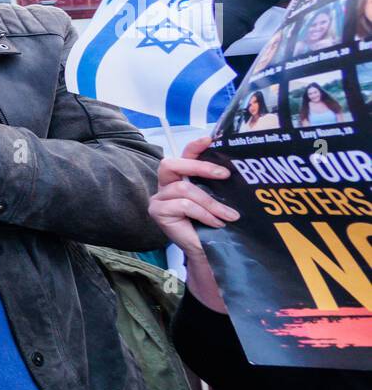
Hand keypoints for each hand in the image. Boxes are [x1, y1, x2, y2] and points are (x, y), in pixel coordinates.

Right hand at [148, 137, 237, 310]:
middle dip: (199, 167)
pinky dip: (204, 213)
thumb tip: (234, 167)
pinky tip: (216, 223)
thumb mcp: (217, 198)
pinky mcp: (157, 212)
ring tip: (229, 215)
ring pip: (184, 190)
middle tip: (224, 175)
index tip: (210, 139)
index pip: (183, 156)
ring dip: (210, 202)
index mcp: (179, 178)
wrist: (208, 250)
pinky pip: (183, 205)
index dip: (194, 147)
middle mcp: (165, 185)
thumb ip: (216, 183)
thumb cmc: (213, 223)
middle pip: (171, 165)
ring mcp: (158, 198)